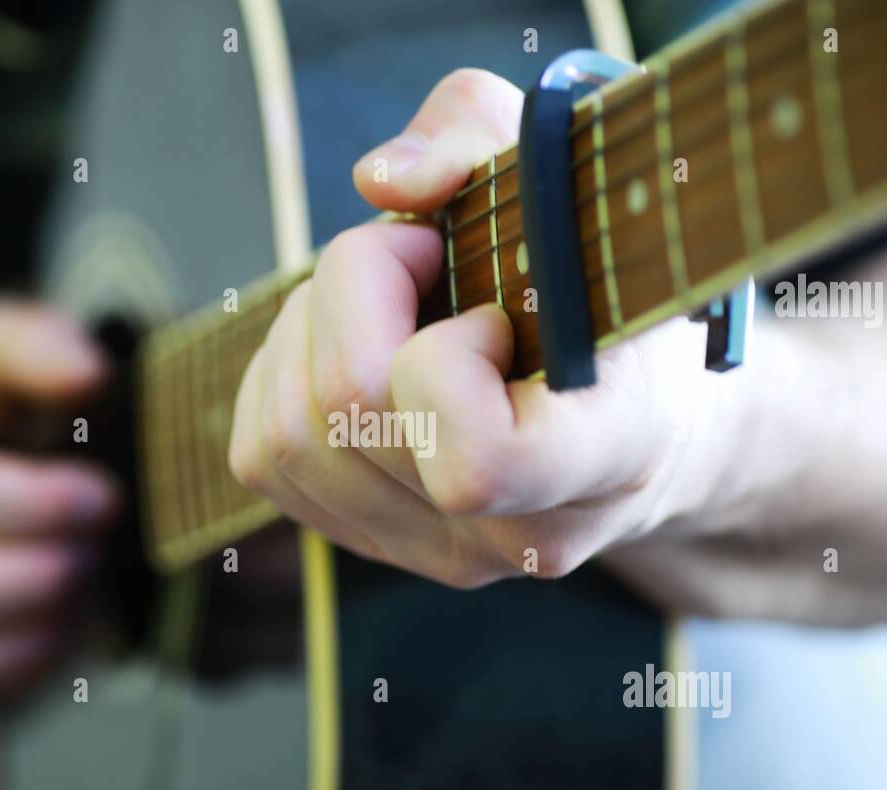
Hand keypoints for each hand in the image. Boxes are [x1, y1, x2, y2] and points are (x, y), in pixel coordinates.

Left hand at [228, 69, 732, 587]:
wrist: (624, 413)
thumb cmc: (597, 285)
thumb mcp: (571, 176)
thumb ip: (482, 136)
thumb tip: (378, 182)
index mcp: (603, 455)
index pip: (478, 462)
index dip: (445, 359)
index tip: (490, 308)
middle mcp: (517, 534)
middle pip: (351, 408)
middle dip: (358, 284)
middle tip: (423, 254)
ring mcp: (440, 556)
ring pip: (290, 433)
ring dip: (312, 327)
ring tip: (389, 300)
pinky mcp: (371, 545)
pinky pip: (262, 456)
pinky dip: (281, 374)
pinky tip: (349, 348)